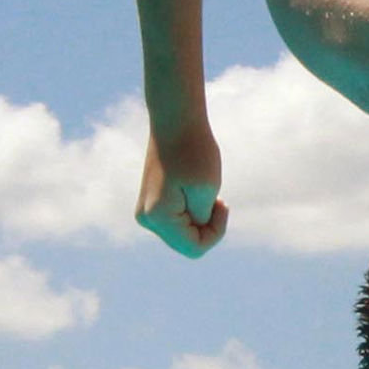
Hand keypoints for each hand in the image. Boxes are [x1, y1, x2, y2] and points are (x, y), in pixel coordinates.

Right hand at [138, 123, 227, 254]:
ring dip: (200, 216)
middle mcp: (146, 219)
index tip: (222, 203)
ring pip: (183, 233)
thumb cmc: (194, 150)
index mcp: (158, 217)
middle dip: (207, 225)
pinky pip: (178, 221)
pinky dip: (192, 210)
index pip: (195, 248)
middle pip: (187, 243)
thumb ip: (202, 220)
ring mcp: (146, 212)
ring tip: (203, 189)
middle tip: (215, 196)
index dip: (217, 232)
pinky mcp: (151, 203)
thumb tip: (195, 231)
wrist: (175, 119)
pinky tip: (194, 187)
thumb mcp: (207, 189)